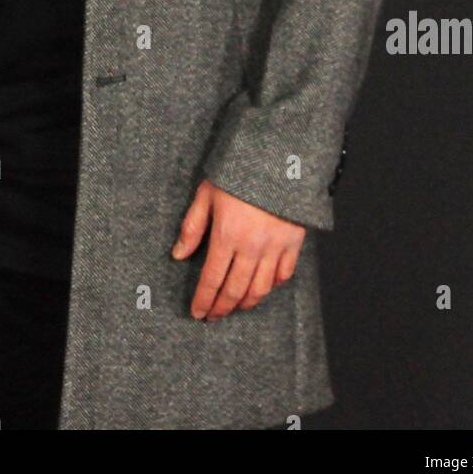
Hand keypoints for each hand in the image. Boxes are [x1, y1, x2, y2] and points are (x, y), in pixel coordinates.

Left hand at [171, 179, 305, 320]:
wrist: (279, 158)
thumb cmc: (238, 172)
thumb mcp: (207, 193)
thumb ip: (192, 226)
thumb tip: (179, 254)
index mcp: (226, 235)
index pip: (211, 279)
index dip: (203, 300)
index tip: (198, 312)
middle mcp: (251, 247)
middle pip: (234, 290)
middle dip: (221, 307)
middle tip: (213, 316)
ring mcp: (274, 247)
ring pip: (260, 289)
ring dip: (246, 303)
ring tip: (235, 307)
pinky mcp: (294, 242)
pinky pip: (284, 274)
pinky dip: (273, 286)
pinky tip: (263, 288)